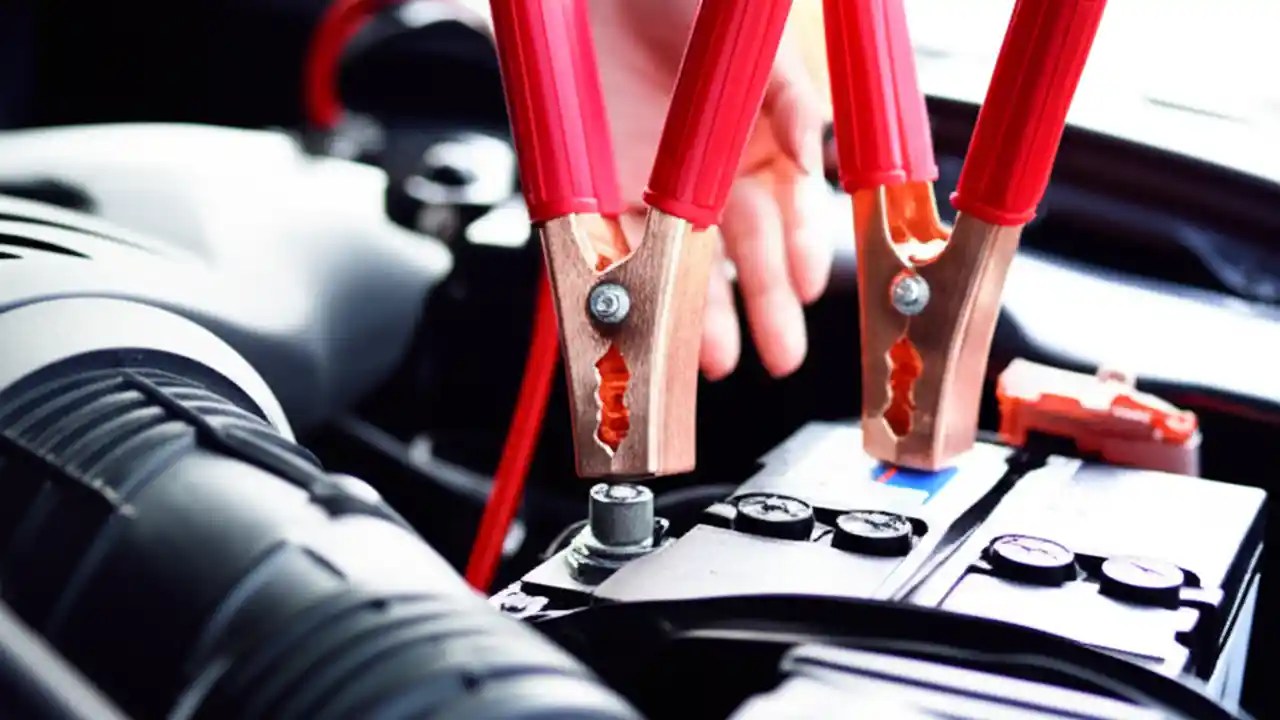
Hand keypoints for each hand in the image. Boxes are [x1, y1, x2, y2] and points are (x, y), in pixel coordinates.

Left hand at [590, 0, 833, 379]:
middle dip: (763, 305)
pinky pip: (612, 249)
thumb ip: (789, 98)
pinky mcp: (597, 194)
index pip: (788, 217)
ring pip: (681, 264)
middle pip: (741, 254)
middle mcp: (708, 181)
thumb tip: (810, 147)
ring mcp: (652, 191)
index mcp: (756, 150)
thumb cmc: (691, 7)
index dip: (801, 254)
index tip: (807, 287)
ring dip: (701, 316)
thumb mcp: (753, 48)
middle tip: (780, 352)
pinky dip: (627, 285)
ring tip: (713, 358)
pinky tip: (646, 318)